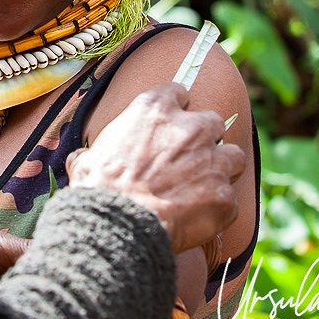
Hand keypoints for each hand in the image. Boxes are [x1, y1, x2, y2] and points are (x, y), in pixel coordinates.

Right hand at [66, 83, 244, 253]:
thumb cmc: (98, 189)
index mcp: (155, 109)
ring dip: (222, 169)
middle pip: (214, 121)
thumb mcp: (87, 158)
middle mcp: (192, 127)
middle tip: (189, 159)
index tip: (171, 123)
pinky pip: (229, 200)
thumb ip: (101, 150)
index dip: (176, 109)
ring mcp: (213, 161)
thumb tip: (85, 160)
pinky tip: (198, 220)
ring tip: (204, 188)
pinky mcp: (225, 196)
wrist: (119, 225)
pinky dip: (217, 209)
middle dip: (205, 138)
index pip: (178, 92)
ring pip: (234, 156)